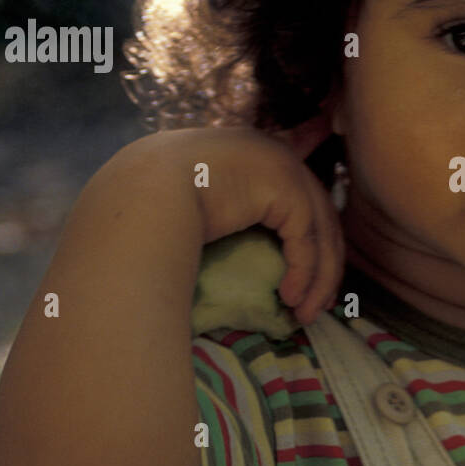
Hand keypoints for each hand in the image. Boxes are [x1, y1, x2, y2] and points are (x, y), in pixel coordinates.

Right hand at [123, 115, 342, 323]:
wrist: (142, 191)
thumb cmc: (155, 205)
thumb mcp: (199, 202)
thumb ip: (231, 211)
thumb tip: (245, 250)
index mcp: (254, 152)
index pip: (298, 196)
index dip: (311, 238)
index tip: (311, 278)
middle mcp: (274, 152)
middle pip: (317, 216)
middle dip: (323, 265)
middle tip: (316, 305)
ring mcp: (283, 164)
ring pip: (319, 230)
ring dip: (317, 279)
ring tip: (305, 313)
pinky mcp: (286, 186)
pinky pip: (306, 238)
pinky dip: (304, 273)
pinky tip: (290, 298)